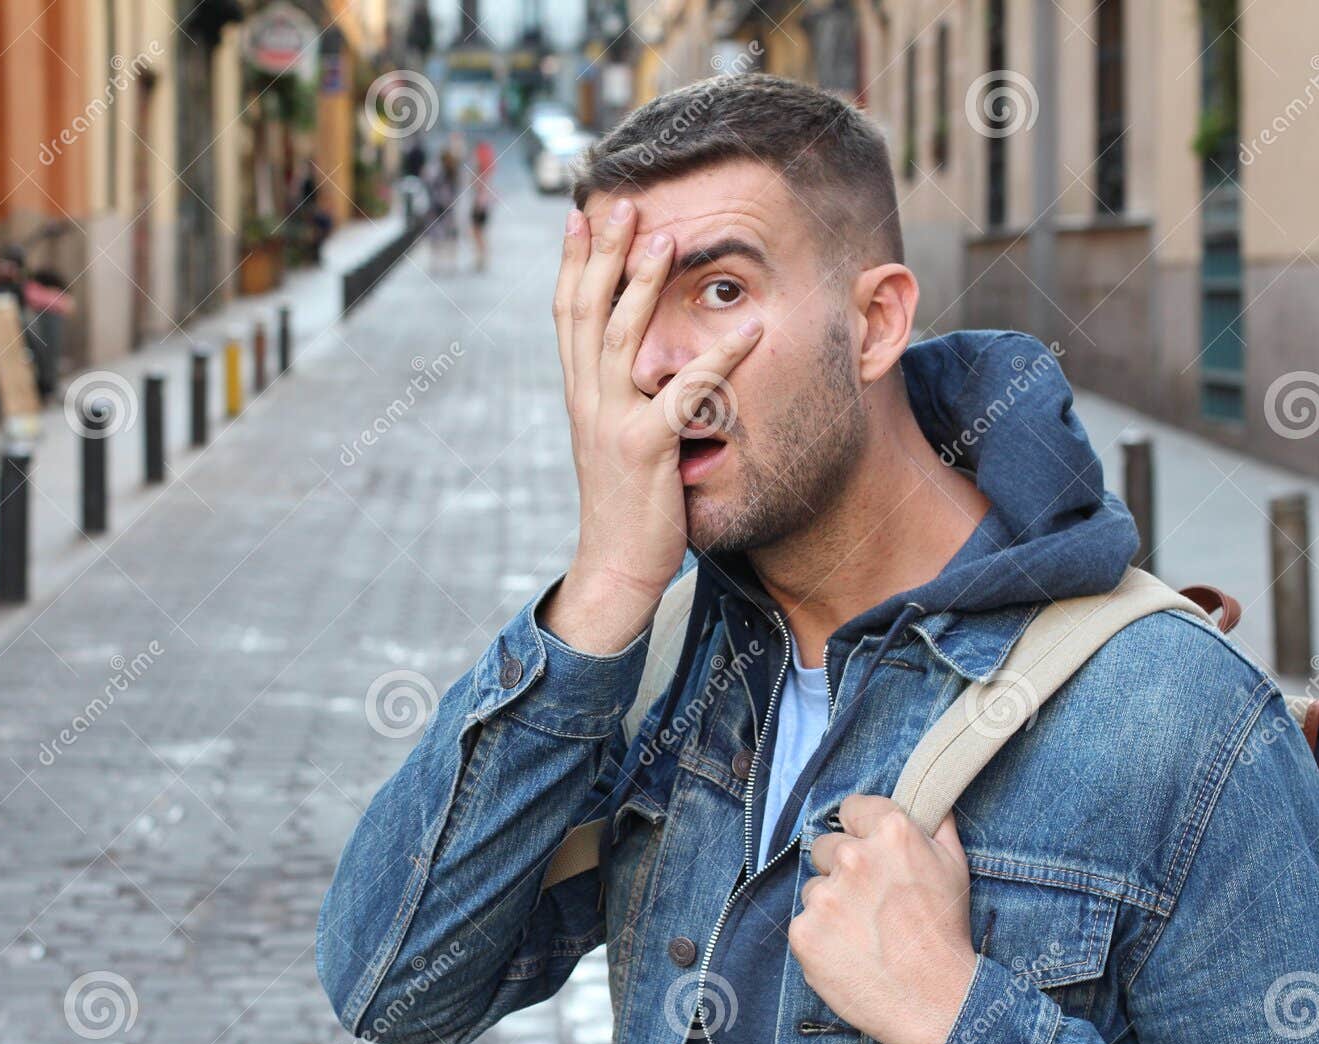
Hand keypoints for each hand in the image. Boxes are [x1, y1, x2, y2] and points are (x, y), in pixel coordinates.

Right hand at [541, 201, 762, 653]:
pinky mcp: (646, 449)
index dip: (574, 262)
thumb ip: (625, 398)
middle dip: (604, 252)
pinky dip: (720, 359)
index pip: (568, 314)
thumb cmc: (626, 506)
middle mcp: (588, 400)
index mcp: (581, 395)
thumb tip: (645, 361)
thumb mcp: (615, 440)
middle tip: (623, 200)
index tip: (580, 214)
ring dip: (644, 283)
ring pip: (622, 338)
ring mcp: (613, 423)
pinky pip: (684, 394)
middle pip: (588, 311)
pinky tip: (750, 330)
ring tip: (667, 236)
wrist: (615, 568)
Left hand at [790, 794, 978, 1043]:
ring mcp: (825, 894)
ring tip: (865, 934)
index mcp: (891, 833)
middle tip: (871, 902)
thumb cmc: (948, 935)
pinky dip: (821, 937)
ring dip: (831, 905)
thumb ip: (935, 825)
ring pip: (814, 887)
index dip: (860, 830)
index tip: (869, 850)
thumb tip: (925, 801)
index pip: (852, 808)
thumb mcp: (955, 867)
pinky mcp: (804, 931)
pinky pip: (804, 923)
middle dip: (843, 868)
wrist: (938, 1003)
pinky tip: (850, 953)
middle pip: (826, 846)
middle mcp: (853, 856)